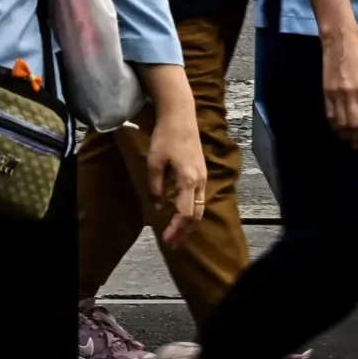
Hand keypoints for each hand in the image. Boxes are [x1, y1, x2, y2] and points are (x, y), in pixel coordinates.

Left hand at [145, 107, 207, 245]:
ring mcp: (203, 177)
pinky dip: (191, 210)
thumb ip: (156, 186)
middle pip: (196, 215)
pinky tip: (180, 212)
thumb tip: (159, 206)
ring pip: (200, 207)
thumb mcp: (154, 162)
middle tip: (172, 242)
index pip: (185, 213)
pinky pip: (199, 198)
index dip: (176, 228)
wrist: (181, 117)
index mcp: (188, 181)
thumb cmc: (165, 137)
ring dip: (189, 222)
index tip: (166, 239)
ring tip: (176, 232)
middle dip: (184, 231)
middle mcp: (200, 182)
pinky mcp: (201, 172)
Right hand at [321, 31, 357, 153]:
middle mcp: (350, 95)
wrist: (338, 44)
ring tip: (355, 144)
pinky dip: (336, 126)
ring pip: (342, 122)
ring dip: (349, 136)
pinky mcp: (325, 92)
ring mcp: (335, 94)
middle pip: (356, 124)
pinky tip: (342, 132)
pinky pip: (330, 114)